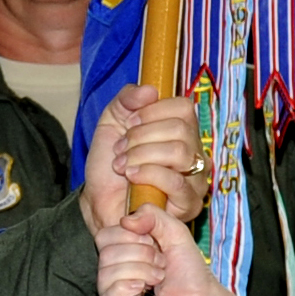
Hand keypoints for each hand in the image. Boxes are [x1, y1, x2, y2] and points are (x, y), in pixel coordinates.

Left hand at [80, 85, 208, 234]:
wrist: (98, 201)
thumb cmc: (110, 165)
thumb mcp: (112, 122)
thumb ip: (127, 99)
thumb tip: (149, 91)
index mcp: (180, 131)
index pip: (184, 107)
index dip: (153, 111)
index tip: (129, 124)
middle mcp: (194, 153)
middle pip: (180, 129)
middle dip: (142, 137)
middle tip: (122, 149)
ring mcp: (196, 179)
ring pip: (179, 153)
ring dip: (142, 155)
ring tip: (123, 165)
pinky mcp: (190, 204)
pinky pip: (176, 182)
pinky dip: (148, 174)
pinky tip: (131, 177)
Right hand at [96, 206, 264, 295]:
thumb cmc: (190, 274)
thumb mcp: (175, 233)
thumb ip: (153, 215)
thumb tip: (125, 220)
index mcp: (124, 252)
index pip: (105, 236)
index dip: (130, 236)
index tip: (154, 244)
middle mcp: (115, 272)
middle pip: (105, 254)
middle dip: (140, 255)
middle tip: (161, 264)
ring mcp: (114, 295)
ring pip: (105, 274)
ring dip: (140, 272)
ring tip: (158, 279)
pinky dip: (128, 288)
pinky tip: (144, 291)